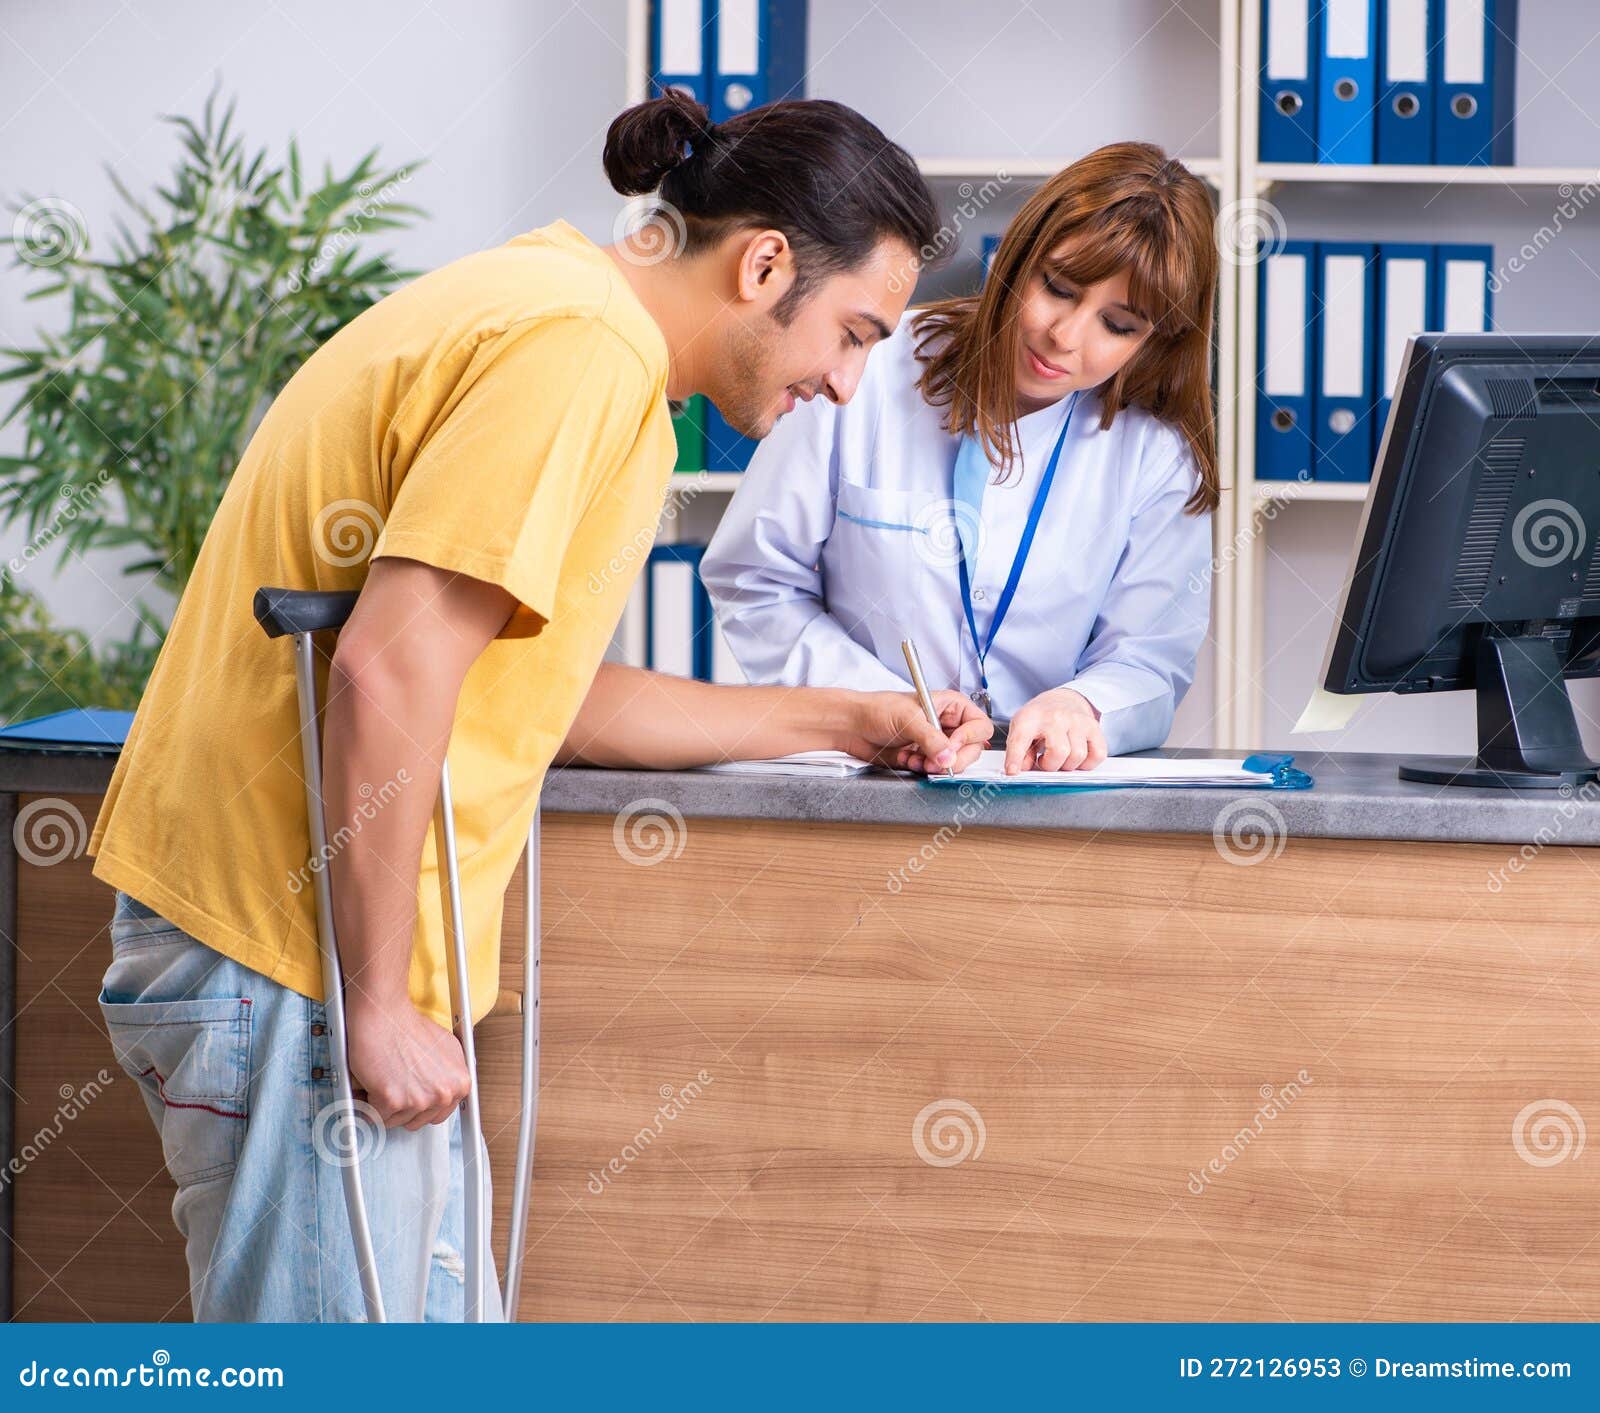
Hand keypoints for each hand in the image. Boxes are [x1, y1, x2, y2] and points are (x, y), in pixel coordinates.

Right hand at [344, 989, 470, 1130]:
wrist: (383, 1014)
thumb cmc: (407, 1026)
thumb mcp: (444, 1050)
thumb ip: (447, 1075)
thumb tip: (442, 1092)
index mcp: (460, 1083)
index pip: (439, 1114)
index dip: (419, 1105)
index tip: (410, 1098)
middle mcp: (444, 1094)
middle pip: (417, 1121)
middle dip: (401, 1106)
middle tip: (393, 1084)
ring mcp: (420, 1099)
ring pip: (395, 1121)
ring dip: (383, 1105)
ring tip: (382, 1079)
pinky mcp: (393, 1100)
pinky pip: (375, 1116)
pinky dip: (367, 1103)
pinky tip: (371, 1083)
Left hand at [841, 689, 992, 773]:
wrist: (853, 726)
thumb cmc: (877, 709)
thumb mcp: (908, 719)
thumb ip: (931, 739)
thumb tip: (948, 757)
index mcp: (950, 706)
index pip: (979, 725)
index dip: (969, 738)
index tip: (951, 746)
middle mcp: (947, 725)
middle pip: (972, 749)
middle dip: (953, 758)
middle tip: (935, 762)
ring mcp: (937, 743)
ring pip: (954, 763)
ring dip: (935, 766)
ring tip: (915, 759)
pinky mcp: (925, 758)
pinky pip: (935, 771)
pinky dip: (922, 770)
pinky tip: (907, 760)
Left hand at [1003, 686, 1107, 774]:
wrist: (1063, 699)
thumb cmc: (1040, 718)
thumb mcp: (1021, 729)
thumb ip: (1017, 751)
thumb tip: (1019, 770)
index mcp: (1031, 718)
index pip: (1021, 740)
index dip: (1015, 758)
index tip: (1012, 771)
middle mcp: (1056, 717)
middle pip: (1059, 752)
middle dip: (1051, 765)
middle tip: (1045, 761)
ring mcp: (1077, 721)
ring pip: (1078, 755)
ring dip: (1068, 765)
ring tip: (1060, 757)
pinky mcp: (1094, 727)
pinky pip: (1097, 754)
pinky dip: (1087, 763)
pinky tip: (1076, 757)